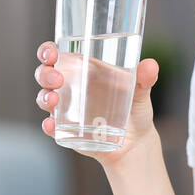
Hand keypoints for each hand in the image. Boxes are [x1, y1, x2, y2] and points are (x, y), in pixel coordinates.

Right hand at [35, 40, 160, 168]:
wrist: (136, 142)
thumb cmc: (135, 110)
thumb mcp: (141, 92)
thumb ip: (145, 78)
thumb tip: (151, 65)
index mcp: (83, 70)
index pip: (56, 55)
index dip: (47, 51)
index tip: (51, 52)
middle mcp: (70, 87)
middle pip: (45, 74)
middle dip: (45, 74)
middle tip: (57, 79)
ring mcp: (66, 110)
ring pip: (44, 99)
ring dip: (44, 97)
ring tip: (54, 100)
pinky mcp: (67, 131)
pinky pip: (52, 127)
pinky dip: (49, 126)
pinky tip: (52, 125)